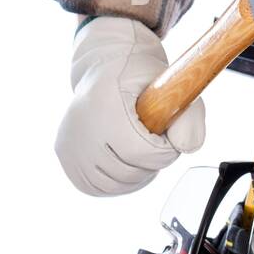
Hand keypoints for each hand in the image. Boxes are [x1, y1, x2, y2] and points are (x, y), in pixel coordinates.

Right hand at [56, 17, 204, 195]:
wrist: (107, 67)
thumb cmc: (141, 78)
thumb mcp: (174, 87)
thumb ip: (189, 118)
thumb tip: (186, 148)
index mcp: (105, 105)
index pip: (143, 152)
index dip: (165, 149)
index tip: (164, 132)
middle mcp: (80, 126)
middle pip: (130, 172)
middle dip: (152, 161)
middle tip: (151, 137)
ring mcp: (69, 143)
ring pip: (114, 185)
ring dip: (136, 173)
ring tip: (139, 148)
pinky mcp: (64, 154)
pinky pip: (95, 186)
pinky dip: (117, 181)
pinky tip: (125, 160)